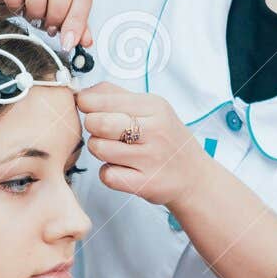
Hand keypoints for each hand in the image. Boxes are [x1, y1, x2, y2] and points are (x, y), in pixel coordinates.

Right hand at [0, 0, 94, 50]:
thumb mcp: (62, 9)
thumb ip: (76, 22)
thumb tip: (85, 40)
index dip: (77, 17)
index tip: (69, 39)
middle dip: (57, 12)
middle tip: (49, 26)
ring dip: (35, 7)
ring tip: (32, 15)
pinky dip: (14, 1)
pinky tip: (16, 5)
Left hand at [77, 82, 206, 207]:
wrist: (194, 176)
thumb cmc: (165, 139)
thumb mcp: (151, 108)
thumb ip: (116, 95)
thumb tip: (82, 93)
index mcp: (154, 106)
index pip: (102, 99)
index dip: (87, 105)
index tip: (90, 110)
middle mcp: (154, 130)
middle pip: (98, 122)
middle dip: (92, 127)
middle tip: (102, 131)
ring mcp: (150, 158)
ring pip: (98, 148)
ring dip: (99, 150)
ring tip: (114, 150)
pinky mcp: (145, 183)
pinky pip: (107, 175)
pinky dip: (108, 173)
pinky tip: (122, 168)